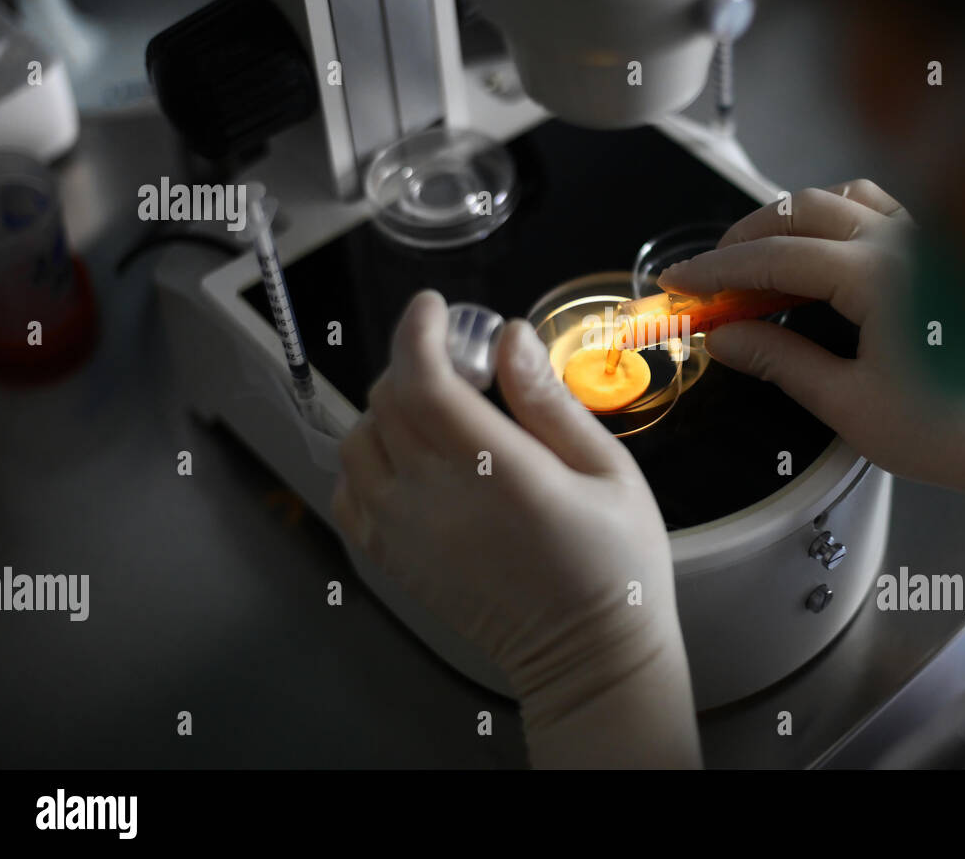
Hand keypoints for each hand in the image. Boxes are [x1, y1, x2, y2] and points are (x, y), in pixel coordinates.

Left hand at [333, 290, 699, 765]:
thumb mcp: (608, 470)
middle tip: (461, 360)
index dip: (420, 332)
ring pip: (358, 444)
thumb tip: (508, 336)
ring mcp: (404, 534)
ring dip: (387, 410)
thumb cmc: (617, 561)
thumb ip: (549, 400)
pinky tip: (410, 461)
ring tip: (435, 410)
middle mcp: (436, 500)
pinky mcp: (392, 562)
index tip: (436, 306)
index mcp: (498, 473)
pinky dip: (366, 462)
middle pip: (387, 403)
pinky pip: (348, 493)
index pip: (424, 382)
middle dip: (415, 363)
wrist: (589, 659)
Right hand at [659, 181, 964, 581]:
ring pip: (842, 196)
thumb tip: (722, 336)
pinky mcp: (942, 250)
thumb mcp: (848, 403)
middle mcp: (903, 240)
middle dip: (746, 237)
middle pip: (801, 209)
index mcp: (875, 275)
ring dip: (791, 220)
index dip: (717, 270)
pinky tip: (821, 258)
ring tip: (761, 262)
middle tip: (711, 276)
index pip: (774, 257)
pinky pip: (877, 209)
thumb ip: (780, 359)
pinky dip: (834, 220)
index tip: (677, 283)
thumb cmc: (945, 431)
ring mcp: (928, 238)